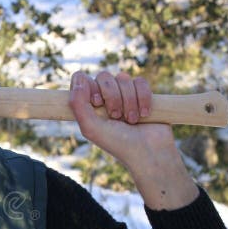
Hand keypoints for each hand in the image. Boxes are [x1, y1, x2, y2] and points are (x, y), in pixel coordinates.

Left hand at [69, 70, 197, 209]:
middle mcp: (105, 97)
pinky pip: (140, 82)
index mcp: (88, 105)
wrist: (149, 151)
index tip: (96, 102)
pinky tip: (144, 114)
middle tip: (116, 116)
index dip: (89, 86)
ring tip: (132, 120)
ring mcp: (124, 94)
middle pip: (103, 76)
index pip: (81, 79)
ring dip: (129, 101)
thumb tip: (79, 79)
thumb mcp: (91, 128)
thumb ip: (78, 104)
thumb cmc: (117, 143)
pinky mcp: (143, 94)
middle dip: (112, 96)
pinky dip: (143, 98)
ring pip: (123, 78)